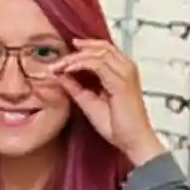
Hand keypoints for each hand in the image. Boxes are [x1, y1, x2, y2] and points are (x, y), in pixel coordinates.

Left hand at [49, 39, 165, 165]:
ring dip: (75, 57)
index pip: (102, 50)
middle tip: (57, 61)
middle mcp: (127, 67)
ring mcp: (126, 73)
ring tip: (59, 66)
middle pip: (100, 47)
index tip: (60, 60)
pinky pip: (97, 64)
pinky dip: (80, 64)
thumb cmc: (118, 126)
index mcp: (122, 71)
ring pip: (98, 53)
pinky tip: (68, 70)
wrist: (132, 141)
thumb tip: (60, 74)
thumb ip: (76, 87)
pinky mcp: (121, 81)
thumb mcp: (89, 102)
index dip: (80, 51)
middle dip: (76, 52)